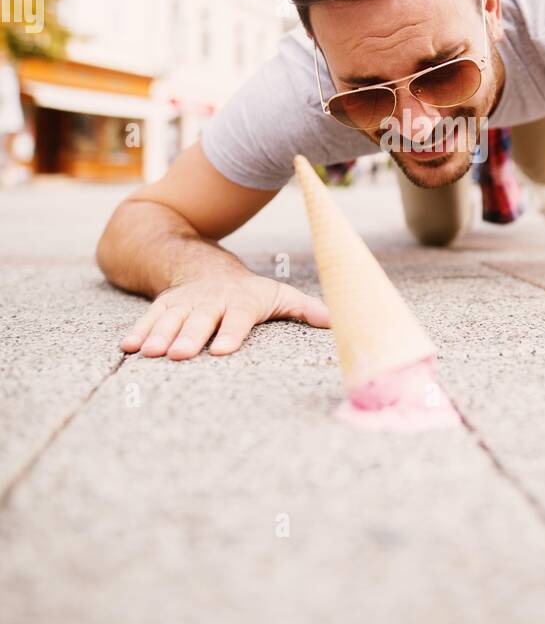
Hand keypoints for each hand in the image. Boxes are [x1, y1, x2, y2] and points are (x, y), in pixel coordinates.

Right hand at [120, 272, 329, 359]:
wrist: (206, 267)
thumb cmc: (250, 292)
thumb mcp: (278, 294)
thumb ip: (304, 309)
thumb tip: (337, 322)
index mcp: (241, 301)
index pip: (237, 318)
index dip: (231, 333)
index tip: (223, 351)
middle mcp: (211, 301)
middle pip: (200, 319)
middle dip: (190, 336)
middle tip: (181, 355)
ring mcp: (185, 302)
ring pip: (171, 318)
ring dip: (160, 335)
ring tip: (149, 354)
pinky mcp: (164, 305)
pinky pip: (149, 317)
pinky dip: (138, 331)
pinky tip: (128, 347)